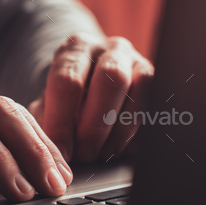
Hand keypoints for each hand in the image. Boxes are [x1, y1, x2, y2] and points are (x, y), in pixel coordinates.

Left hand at [28, 34, 153, 161]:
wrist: (91, 88)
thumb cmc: (64, 100)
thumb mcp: (47, 106)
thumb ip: (45, 121)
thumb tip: (52, 150)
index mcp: (76, 49)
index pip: (68, 81)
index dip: (62, 121)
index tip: (60, 152)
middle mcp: (110, 49)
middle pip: (109, 80)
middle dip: (96, 125)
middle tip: (85, 155)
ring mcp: (139, 62)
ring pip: (139, 89)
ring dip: (119, 130)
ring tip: (102, 155)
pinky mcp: (160, 82)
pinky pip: (155, 105)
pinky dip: (137, 132)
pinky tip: (121, 150)